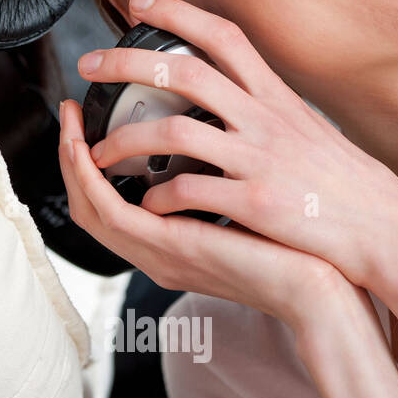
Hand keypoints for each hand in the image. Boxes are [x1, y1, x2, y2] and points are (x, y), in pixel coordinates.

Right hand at [60, 95, 351, 329]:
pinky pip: (112, 214)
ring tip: (72, 124)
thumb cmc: (302, 245)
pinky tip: (89, 150)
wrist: (328, 284)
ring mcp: (160, 252)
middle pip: (87, 205)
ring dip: (71, 162)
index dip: (89, 160)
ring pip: (90, 208)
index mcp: (171, 239)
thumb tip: (217, 132)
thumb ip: (222, 177)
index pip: (109, 202)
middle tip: (69, 113)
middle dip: (68, 155)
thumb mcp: (249, 202)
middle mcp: (158, 249)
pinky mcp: (171, 249)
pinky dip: (91, 180)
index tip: (92, 119)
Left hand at [72, 0, 397, 289]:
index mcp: (275, 97)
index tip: (137, 1)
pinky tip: (144, 204)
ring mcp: (259, 157)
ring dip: (124, 141)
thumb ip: (265, 108)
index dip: (177, 12)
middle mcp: (264, 118)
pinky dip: (158, 196)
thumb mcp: (307, 128)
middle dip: (125, 63)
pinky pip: (189, 191)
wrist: (385, 231)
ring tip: (96, 154)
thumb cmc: (343, 183)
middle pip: (183, 72)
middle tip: (87, 65)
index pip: (222, 36)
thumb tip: (232, 89)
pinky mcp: (255, 200)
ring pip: (174, 131)